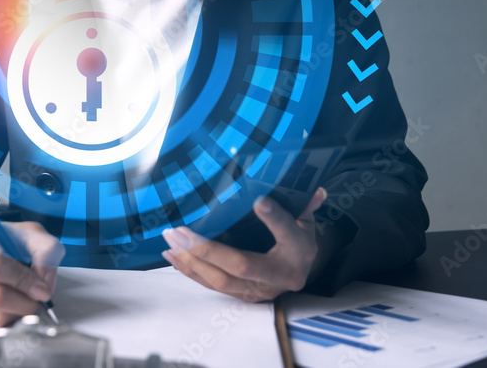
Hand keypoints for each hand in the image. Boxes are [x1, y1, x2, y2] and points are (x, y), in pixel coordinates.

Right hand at [0, 219, 64, 326]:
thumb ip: (45, 252)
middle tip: (37, 302)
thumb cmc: (2, 240)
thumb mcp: (29, 234)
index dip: (24, 282)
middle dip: (24, 304)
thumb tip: (44, 284)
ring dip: (14, 313)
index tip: (42, 291)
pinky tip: (3, 303)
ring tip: (22, 301)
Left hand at [161, 187, 327, 301]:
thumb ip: (306, 205)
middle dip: (206, 249)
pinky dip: (189, 271)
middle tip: (180, 230)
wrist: (300, 272)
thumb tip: (316, 189)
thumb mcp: (306, 220)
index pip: (288, 233)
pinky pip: (211, 286)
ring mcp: (258, 291)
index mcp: (300, 251)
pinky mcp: (242, 296)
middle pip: (241, 265)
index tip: (259, 201)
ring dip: (191, 260)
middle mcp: (279, 277)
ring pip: (221, 280)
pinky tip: (171, 255)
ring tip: (170, 240)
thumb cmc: (299, 239)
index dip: (274, 218)